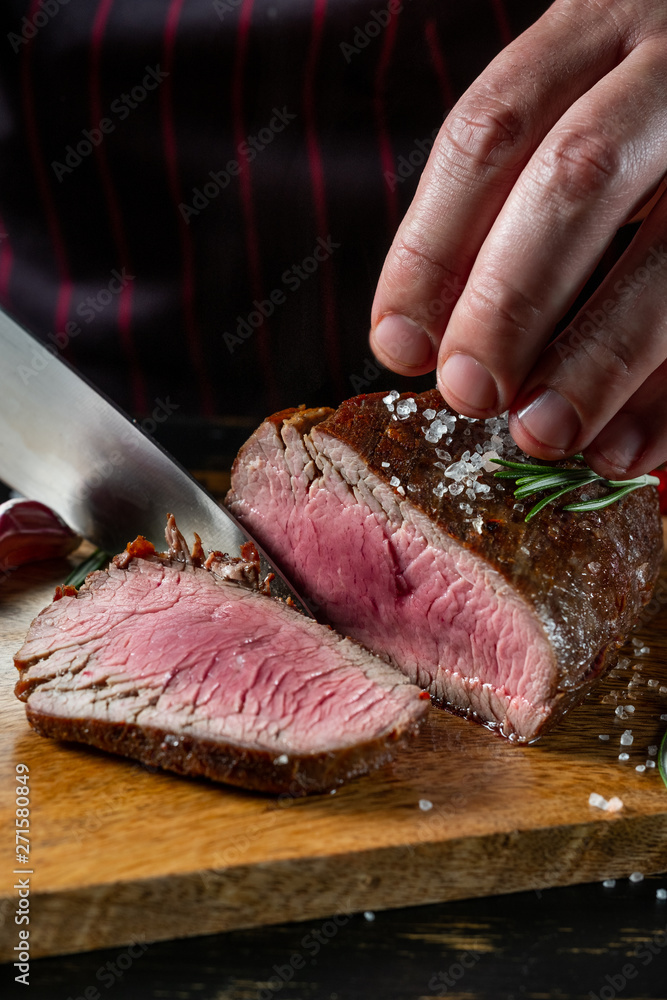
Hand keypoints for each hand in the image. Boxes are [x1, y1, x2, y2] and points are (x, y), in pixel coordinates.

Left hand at [370, 0, 666, 479]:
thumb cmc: (632, 115)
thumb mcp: (567, 112)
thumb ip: (500, 203)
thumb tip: (418, 343)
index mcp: (596, 25)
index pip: (490, 132)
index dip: (431, 249)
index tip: (399, 346)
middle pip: (575, 178)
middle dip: (510, 301)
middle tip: (470, 391)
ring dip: (599, 359)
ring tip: (543, 432)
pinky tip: (624, 446)